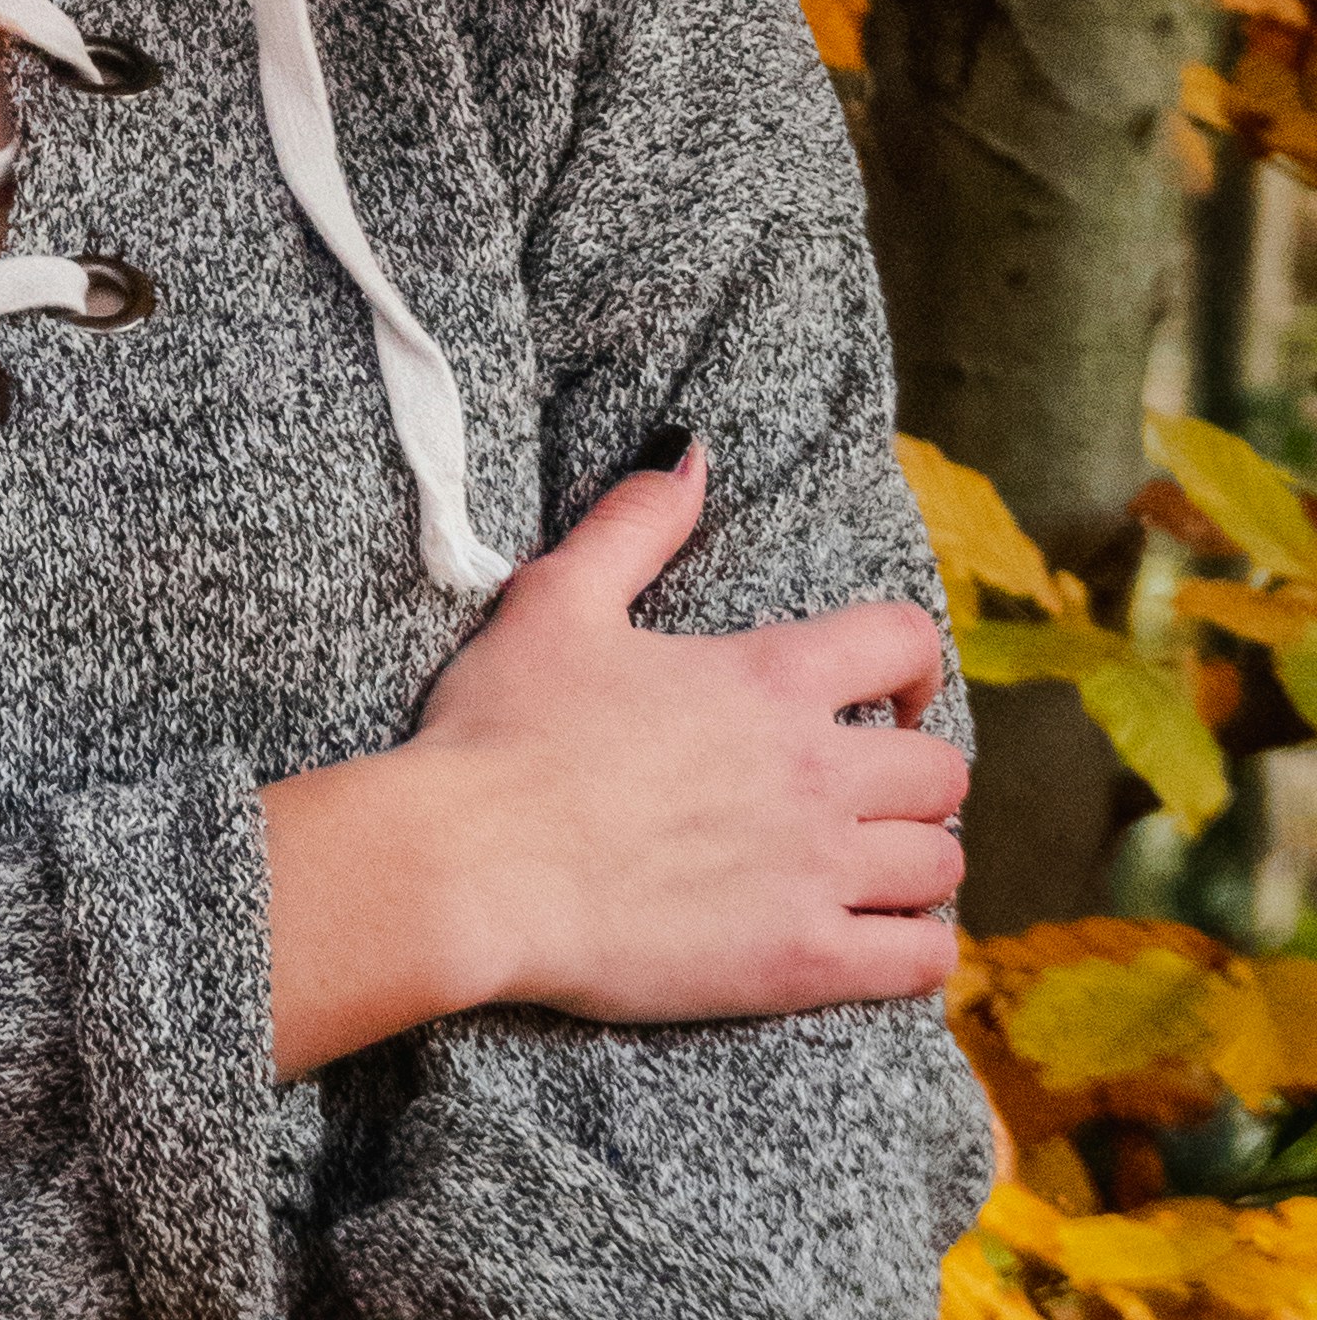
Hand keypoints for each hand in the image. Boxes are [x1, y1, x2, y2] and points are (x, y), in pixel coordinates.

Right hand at [257, 446, 966, 1075]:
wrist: (474, 866)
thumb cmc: (504, 729)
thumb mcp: (559, 597)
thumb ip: (636, 522)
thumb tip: (689, 454)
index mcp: (769, 676)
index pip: (904, 642)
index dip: (913, 662)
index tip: (888, 694)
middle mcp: (814, 770)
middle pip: (942, 770)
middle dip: (913, 773)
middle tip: (866, 788)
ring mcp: (816, 872)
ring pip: (940, 866)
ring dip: (915, 860)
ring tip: (871, 864)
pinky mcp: (800, 963)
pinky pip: (920, 962)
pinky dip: (918, 950)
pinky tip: (879, 939)